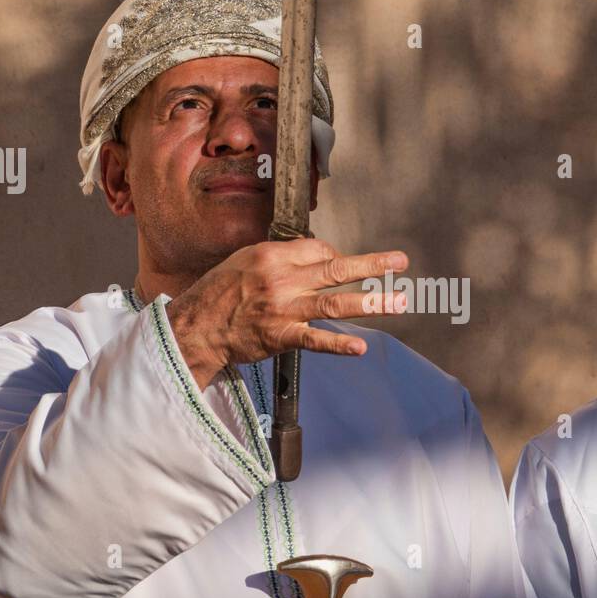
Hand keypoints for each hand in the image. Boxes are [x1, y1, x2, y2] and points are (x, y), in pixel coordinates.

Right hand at [165, 239, 409, 387]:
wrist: (195, 327)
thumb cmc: (218, 293)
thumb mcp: (245, 260)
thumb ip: (279, 258)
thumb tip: (312, 255)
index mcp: (273, 256)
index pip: (319, 250)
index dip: (336, 257)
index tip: (345, 267)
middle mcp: (282, 279)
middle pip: (336, 269)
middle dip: (373, 265)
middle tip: (400, 262)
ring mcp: (283, 309)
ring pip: (334, 303)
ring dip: (371, 302)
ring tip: (400, 301)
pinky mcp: (280, 336)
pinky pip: (314, 340)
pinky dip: (338, 344)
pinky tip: (360, 346)